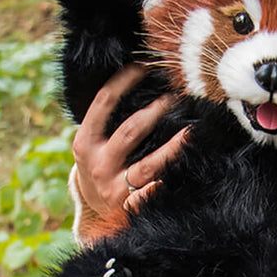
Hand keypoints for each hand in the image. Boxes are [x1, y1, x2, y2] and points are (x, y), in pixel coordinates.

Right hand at [71, 63, 188, 219]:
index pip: (103, 102)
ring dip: (172, 148)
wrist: (94, 211)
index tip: (143, 66)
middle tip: (176, 97)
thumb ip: (107, 122)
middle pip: (130, 131)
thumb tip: (138, 82)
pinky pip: (150, 195)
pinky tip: (182, 174)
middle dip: (156, 111)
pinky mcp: (128, 207)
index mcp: (85, 143)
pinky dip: (164, 186)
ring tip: (190, 132)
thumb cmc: (99, 167)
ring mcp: (114, 188)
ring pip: (148, 165)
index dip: (124, 81)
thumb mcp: (92, 144)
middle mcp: (98, 165)